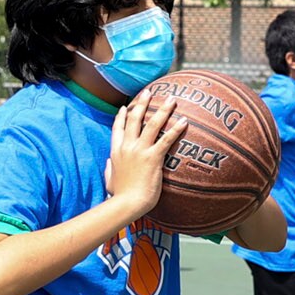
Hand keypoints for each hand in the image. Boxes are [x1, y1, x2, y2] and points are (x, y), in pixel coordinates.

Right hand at [103, 87, 184, 218]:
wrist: (127, 203)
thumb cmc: (119, 196)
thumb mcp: (109, 180)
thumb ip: (109, 169)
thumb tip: (109, 163)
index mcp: (116, 152)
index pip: (117, 128)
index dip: (121, 116)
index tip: (125, 107)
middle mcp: (127, 147)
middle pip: (134, 119)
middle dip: (142, 103)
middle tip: (149, 91)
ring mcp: (140, 151)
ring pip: (152, 124)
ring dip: (163, 110)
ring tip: (171, 99)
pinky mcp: (153, 158)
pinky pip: (166, 139)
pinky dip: (176, 129)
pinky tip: (184, 121)